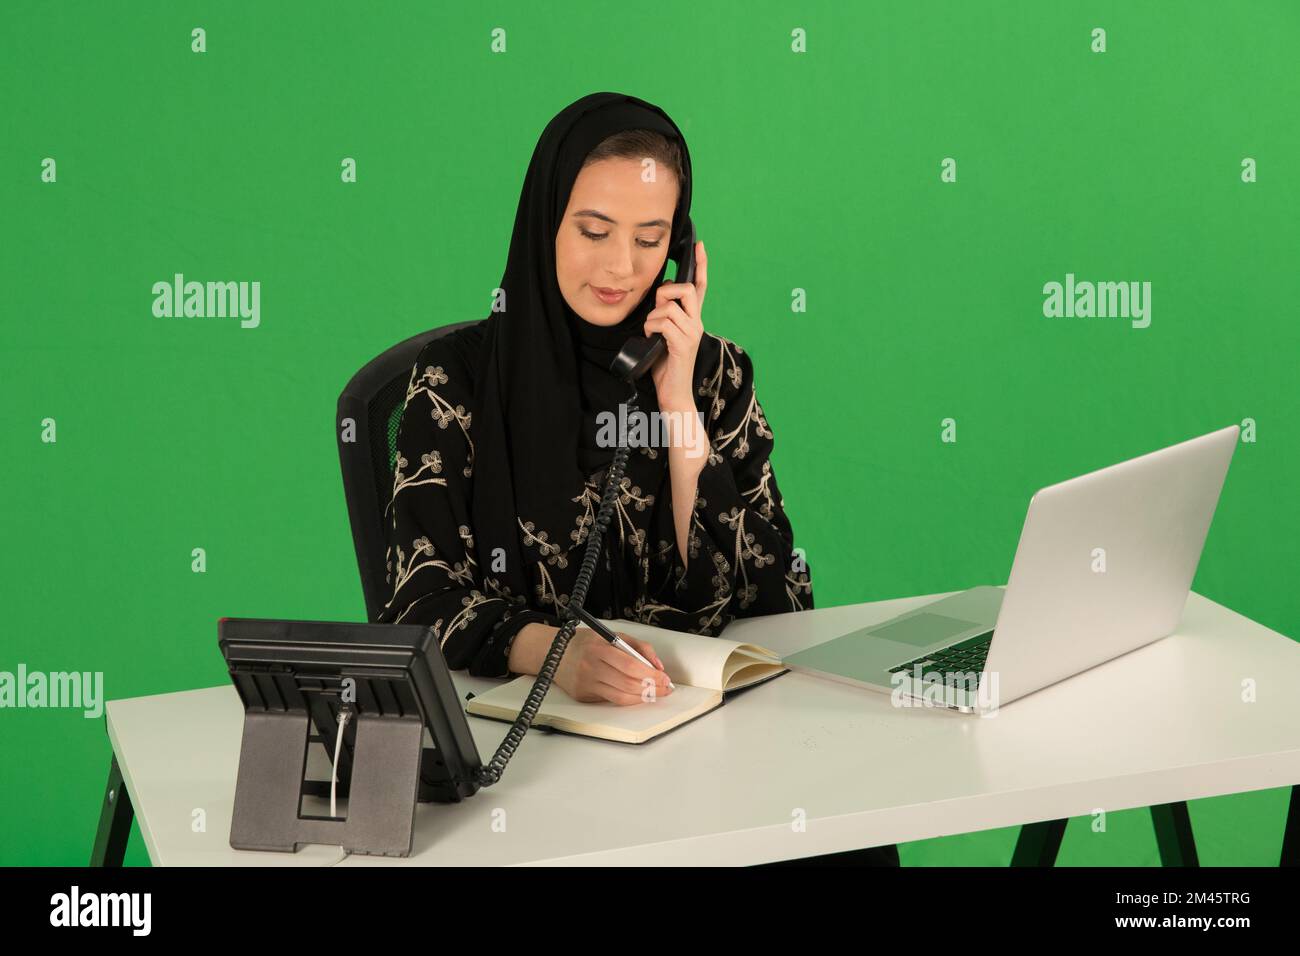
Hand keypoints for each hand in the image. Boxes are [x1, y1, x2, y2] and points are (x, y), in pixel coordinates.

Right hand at [554, 627, 673, 704]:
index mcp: (598, 648)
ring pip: (620, 697)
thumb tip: (657, 666)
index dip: (650, 674)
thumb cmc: (587, 642)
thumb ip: (639, 647)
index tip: (664, 678)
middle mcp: (590, 667)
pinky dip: (628, 699)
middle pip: (627, 683)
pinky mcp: (583, 696)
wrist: (553, 652)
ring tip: (655, 693)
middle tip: (665, 688)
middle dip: (651, 688)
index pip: (629, 665)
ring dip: (642, 697)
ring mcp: (585, 683)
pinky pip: (610, 700)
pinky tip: (637, 695)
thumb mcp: (613, 635)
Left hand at [645, 240, 706, 409]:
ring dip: (652, 317)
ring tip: (650, 332)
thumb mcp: (662, 334)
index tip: (700, 246)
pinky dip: (650, 327)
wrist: (673, 393)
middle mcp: (696, 323)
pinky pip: (663, 322)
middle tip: (656, 309)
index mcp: (692, 319)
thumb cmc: (665, 365)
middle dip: (665, 293)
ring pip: (668, 307)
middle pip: (685, 289)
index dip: (701, 265)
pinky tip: (651, 338)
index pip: (699, 286)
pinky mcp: (684, 343)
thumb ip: (663, 315)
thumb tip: (658, 295)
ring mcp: (692, 333)